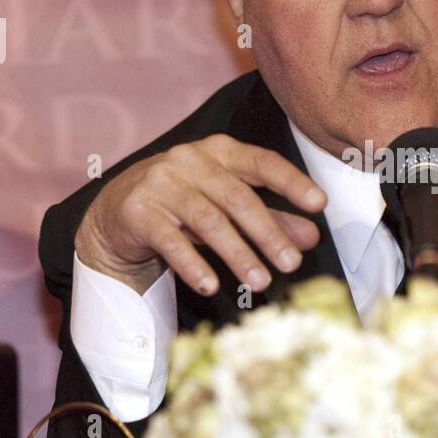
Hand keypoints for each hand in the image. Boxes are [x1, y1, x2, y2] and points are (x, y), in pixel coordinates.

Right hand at [75, 134, 326, 295]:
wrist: (117, 211)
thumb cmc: (184, 204)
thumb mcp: (227, 206)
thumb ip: (270, 218)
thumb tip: (310, 238)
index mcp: (219, 151)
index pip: (262, 162)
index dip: (292, 182)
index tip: (319, 204)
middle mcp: (189, 160)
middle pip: (237, 197)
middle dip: (268, 233)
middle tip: (292, 264)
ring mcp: (160, 183)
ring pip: (208, 221)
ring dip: (237, 254)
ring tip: (260, 282)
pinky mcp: (137, 211)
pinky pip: (170, 242)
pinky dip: (193, 265)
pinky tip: (211, 285)